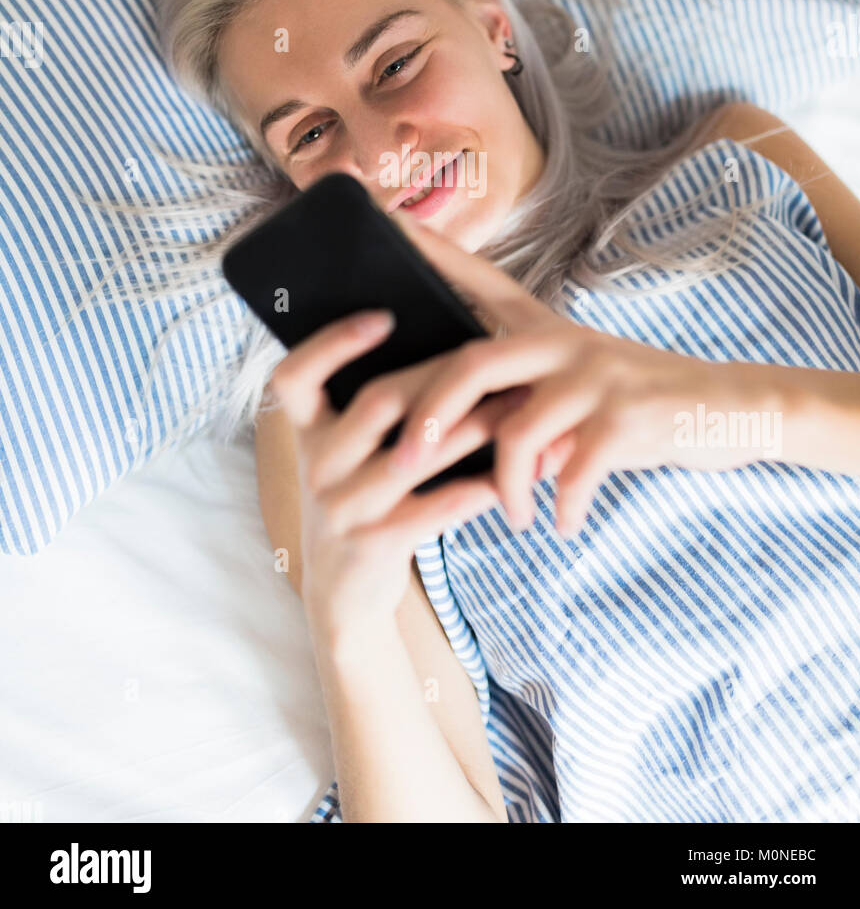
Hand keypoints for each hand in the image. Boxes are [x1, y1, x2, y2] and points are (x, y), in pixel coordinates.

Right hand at [267, 308, 526, 642]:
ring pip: (411, 455)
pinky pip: (430, 511)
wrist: (344, 593)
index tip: (382, 315)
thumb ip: (380, 408)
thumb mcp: (350, 454)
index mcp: (309, 433)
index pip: (294, 377)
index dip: (331, 343)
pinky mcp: (372, 547)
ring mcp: (341, 510)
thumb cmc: (364, 500)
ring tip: (516, 408)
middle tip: (494, 361)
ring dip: (471, 428)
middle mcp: (317, 467)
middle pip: (376, 405)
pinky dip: (472, 491)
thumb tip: (447, 345)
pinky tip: (507, 478)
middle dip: (442, 379)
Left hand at [388, 211, 789, 535]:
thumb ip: (521, 396)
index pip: (479, 281)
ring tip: (514, 516)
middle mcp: (563, 343)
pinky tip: (563, 525)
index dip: (433, 251)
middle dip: (429, 415)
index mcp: (545, 330)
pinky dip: (562, 506)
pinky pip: (572, 472)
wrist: (726, 407)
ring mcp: (595, 378)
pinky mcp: (626, 418)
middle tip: (404, 463)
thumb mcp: (576, 382)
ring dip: (505, 486)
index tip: (384, 214)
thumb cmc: (636, 402)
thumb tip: (460, 432)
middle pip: (473, 364)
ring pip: (518, 431)